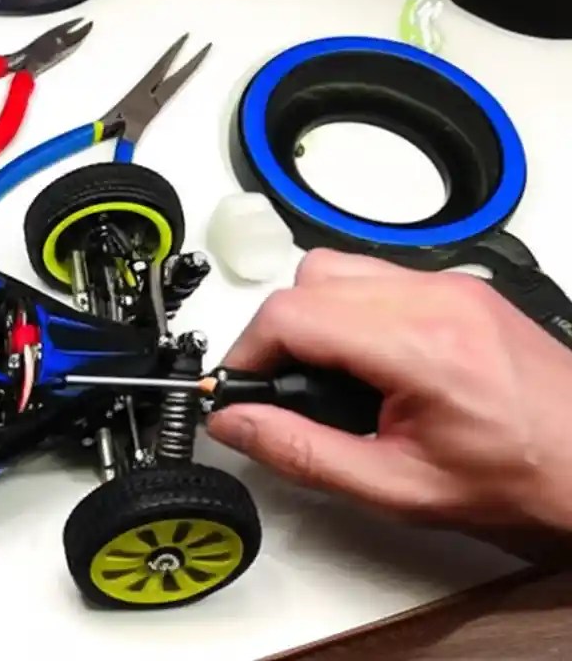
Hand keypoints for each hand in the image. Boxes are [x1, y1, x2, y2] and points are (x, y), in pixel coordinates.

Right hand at [205, 249, 571, 542]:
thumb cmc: (519, 481)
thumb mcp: (396, 488)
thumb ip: (301, 452)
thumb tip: (236, 423)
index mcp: (421, 346)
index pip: (293, 315)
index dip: (247, 353)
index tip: (239, 390)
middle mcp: (437, 299)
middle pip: (307, 280)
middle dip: (276, 335)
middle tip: (280, 390)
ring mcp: (451, 287)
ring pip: (336, 268)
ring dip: (311, 318)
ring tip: (325, 379)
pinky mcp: (459, 288)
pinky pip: (375, 276)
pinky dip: (348, 312)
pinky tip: (364, 364)